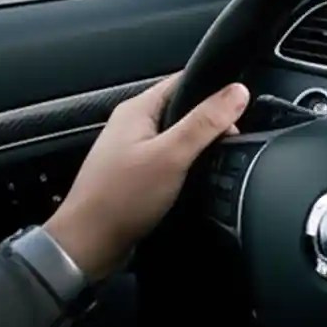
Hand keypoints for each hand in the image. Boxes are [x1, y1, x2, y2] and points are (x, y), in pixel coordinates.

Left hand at [44, 74, 248, 279]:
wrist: (88, 245)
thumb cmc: (120, 199)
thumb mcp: (171, 156)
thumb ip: (205, 122)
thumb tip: (237, 92)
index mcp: (138, 109)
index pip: (184, 81)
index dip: (215, 90)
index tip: (239, 108)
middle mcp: (133, 124)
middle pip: (184, 109)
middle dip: (210, 123)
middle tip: (228, 143)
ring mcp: (133, 149)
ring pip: (178, 136)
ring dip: (198, 146)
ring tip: (214, 162)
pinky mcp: (136, 173)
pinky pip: (170, 158)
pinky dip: (186, 165)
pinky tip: (195, 180)